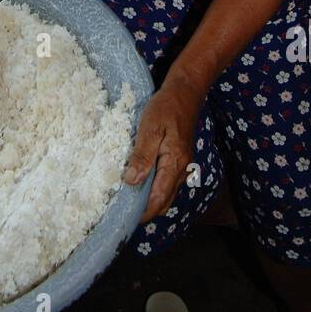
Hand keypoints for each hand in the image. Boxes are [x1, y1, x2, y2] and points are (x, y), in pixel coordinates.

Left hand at [124, 76, 204, 222]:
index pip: (159, 199)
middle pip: (165, 200)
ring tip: (129, 198)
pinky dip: (155, 187)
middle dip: (147, 210)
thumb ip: (142, 156)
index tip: (127, 219)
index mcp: (175, 164)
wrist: (186, 92)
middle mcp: (182, 169)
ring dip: (151, 199)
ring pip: (167, 192)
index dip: (144, 212)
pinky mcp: (179, 158)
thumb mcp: (150, 128)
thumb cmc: (166, 107)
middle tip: (124, 211)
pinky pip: (168, 181)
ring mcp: (183, 165)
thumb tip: (132, 181)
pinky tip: (141, 181)